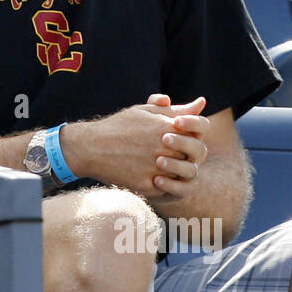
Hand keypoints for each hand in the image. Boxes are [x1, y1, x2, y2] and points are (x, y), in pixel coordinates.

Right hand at [61, 95, 207, 199]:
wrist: (91, 147)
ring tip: (164, 164)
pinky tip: (154, 175)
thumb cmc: (118, 126)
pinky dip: (165, 183)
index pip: (199, 132)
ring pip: (185, 174)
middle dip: (187, 153)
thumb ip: (175, 110)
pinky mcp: (147, 185)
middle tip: (172, 152)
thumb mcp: (145, 111)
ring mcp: (157, 168)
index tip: (181, 136)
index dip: (194, 134)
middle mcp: (165, 147)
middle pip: (196, 154)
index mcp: (167, 126)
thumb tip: (201, 103)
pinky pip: (168, 188)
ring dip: (179, 169)